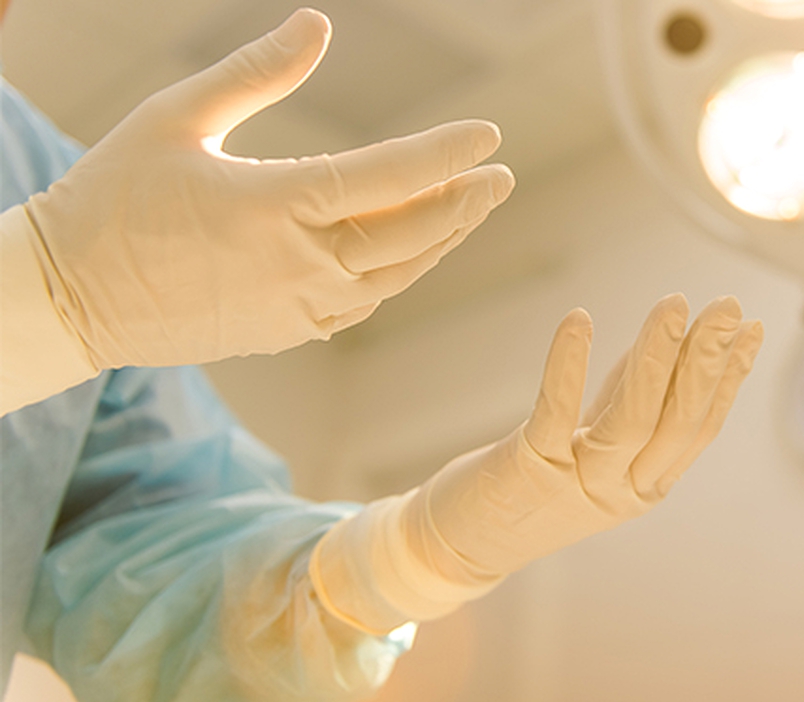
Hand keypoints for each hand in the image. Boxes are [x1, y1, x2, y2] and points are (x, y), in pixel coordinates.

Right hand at [17, 8, 512, 369]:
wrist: (68, 298)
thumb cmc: (113, 197)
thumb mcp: (175, 119)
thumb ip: (255, 72)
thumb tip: (318, 25)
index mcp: (273, 204)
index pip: (388, 176)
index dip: (446, 154)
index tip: (489, 136)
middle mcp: (297, 263)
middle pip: (410, 233)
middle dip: (464, 203)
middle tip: (499, 177)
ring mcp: (297, 307)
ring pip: (396, 275)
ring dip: (441, 241)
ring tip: (470, 209)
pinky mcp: (288, 334)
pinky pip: (365, 303)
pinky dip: (398, 274)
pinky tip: (414, 252)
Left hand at [309, 295, 764, 632]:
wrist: (461, 543)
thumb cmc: (533, 482)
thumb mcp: (594, 440)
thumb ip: (631, 397)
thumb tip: (671, 341)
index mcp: (646, 484)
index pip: (701, 428)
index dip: (730, 378)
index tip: (752, 328)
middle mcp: (623, 489)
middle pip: (678, 422)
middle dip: (708, 360)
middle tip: (728, 305)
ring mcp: (579, 482)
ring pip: (632, 419)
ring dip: (657, 358)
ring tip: (674, 304)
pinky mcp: (530, 468)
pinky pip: (556, 411)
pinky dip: (570, 364)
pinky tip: (580, 319)